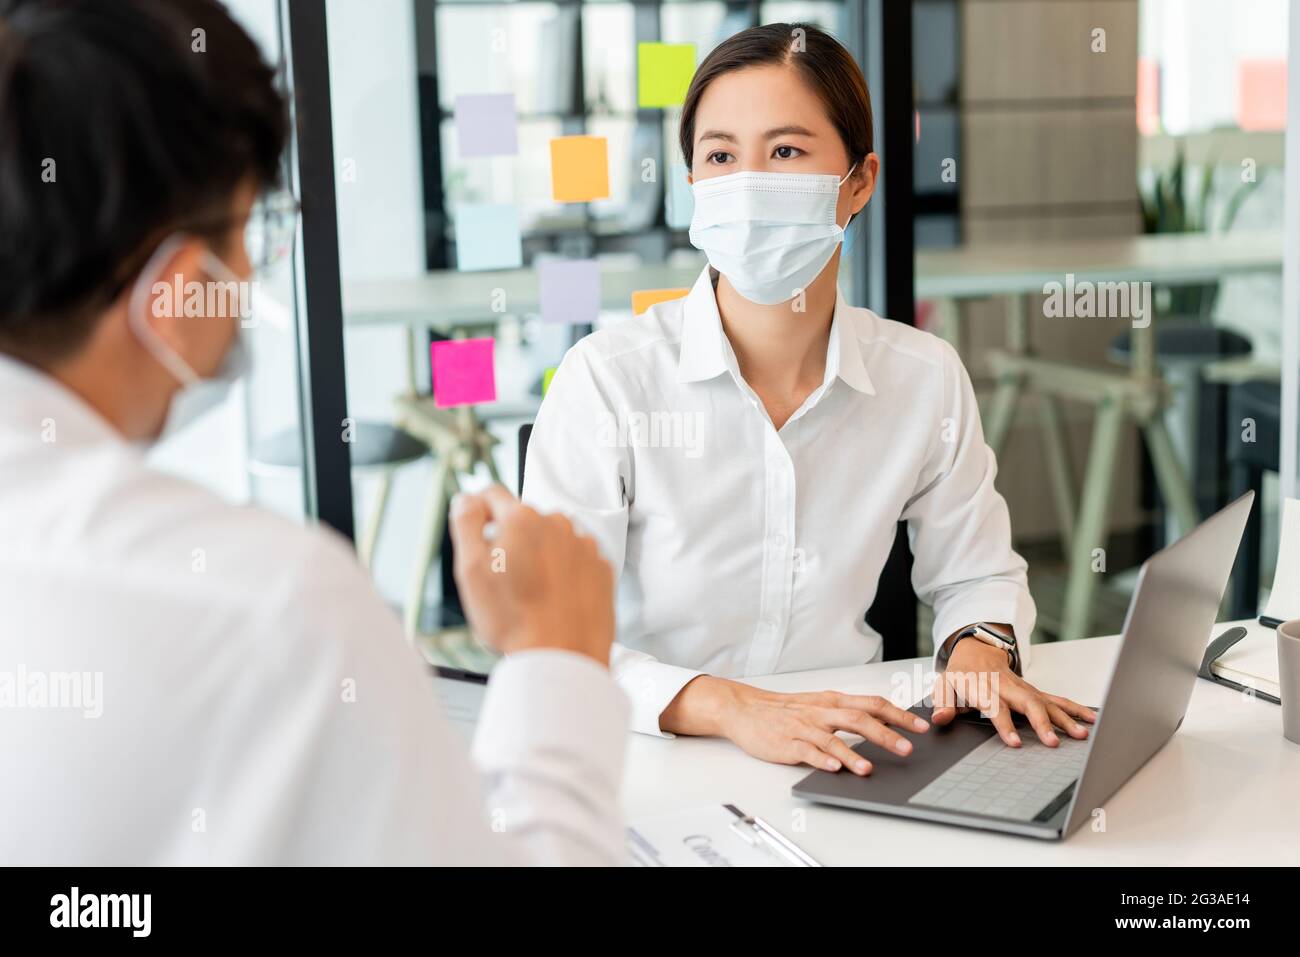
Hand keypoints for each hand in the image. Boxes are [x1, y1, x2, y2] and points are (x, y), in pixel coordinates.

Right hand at [448, 486, 614, 666]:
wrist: (562, 656)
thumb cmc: (513, 618)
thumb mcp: (471, 570)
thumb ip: (466, 524)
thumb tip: (467, 499)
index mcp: (522, 518)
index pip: (493, 495)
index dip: (479, 511)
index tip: (477, 531)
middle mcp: (558, 523)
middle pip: (525, 519)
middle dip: (512, 540)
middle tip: (504, 580)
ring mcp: (584, 545)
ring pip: (552, 539)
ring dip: (540, 555)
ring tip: (532, 593)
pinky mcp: (602, 568)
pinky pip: (577, 560)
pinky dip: (566, 572)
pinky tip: (555, 598)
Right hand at [660, 675, 929, 774]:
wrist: (746, 709)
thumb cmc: (786, 710)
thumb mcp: (820, 704)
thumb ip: (849, 712)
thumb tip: (885, 722)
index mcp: (833, 701)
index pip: (872, 704)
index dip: (898, 715)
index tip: (921, 726)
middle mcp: (822, 712)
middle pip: (859, 719)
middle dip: (886, 734)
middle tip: (908, 748)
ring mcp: (804, 728)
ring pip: (833, 738)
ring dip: (853, 753)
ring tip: (869, 768)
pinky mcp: (787, 743)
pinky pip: (806, 751)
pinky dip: (821, 759)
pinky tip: (832, 768)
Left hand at [933, 638, 1096, 746]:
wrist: (976, 651)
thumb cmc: (961, 673)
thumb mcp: (943, 685)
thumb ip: (942, 703)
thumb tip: (939, 719)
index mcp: (983, 687)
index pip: (995, 706)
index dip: (1004, 724)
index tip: (1014, 743)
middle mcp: (1007, 687)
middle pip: (1027, 703)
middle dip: (1042, 723)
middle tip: (1052, 742)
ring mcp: (1023, 688)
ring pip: (1046, 701)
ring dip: (1065, 718)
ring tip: (1080, 735)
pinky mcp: (1034, 691)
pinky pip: (1056, 699)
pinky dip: (1074, 708)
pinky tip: (1090, 718)